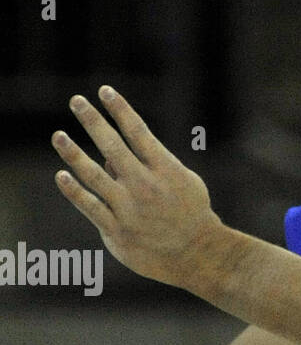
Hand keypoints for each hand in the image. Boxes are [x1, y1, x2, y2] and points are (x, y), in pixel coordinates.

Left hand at [51, 86, 222, 289]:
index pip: (138, 132)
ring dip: (73, 153)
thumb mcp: (183, 183)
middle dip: (93, 121)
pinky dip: (74, 190)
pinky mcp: (115, 229)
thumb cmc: (192, 214)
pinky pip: (89, 206)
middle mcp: (145, 184)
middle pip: (112, 146)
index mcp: (165, 169)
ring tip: (58, 136)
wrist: (197, 253)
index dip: (120, 109)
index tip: (105, 91)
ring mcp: (128, 207)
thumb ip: (152, 167)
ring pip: (93, 175)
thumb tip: (113, 158)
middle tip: (77, 101)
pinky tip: (62, 175)